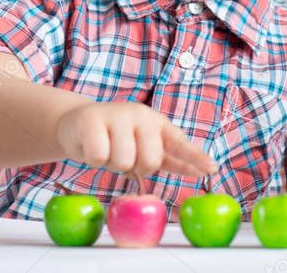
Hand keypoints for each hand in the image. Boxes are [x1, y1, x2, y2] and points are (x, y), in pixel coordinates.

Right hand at [55, 101, 216, 177]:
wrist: (75, 123)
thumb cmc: (113, 138)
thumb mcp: (143, 146)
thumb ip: (169, 158)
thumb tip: (204, 171)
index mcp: (156, 123)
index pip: (180, 142)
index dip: (195, 157)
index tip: (211, 169)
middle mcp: (140, 115)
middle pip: (150, 160)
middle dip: (136, 167)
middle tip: (124, 156)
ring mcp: (117, 115)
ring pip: (123, 161)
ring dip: (112, 163)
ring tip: (105, 149)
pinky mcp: (92, 120)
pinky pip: (98, 157)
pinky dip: (93, 159)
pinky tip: (90, 145)